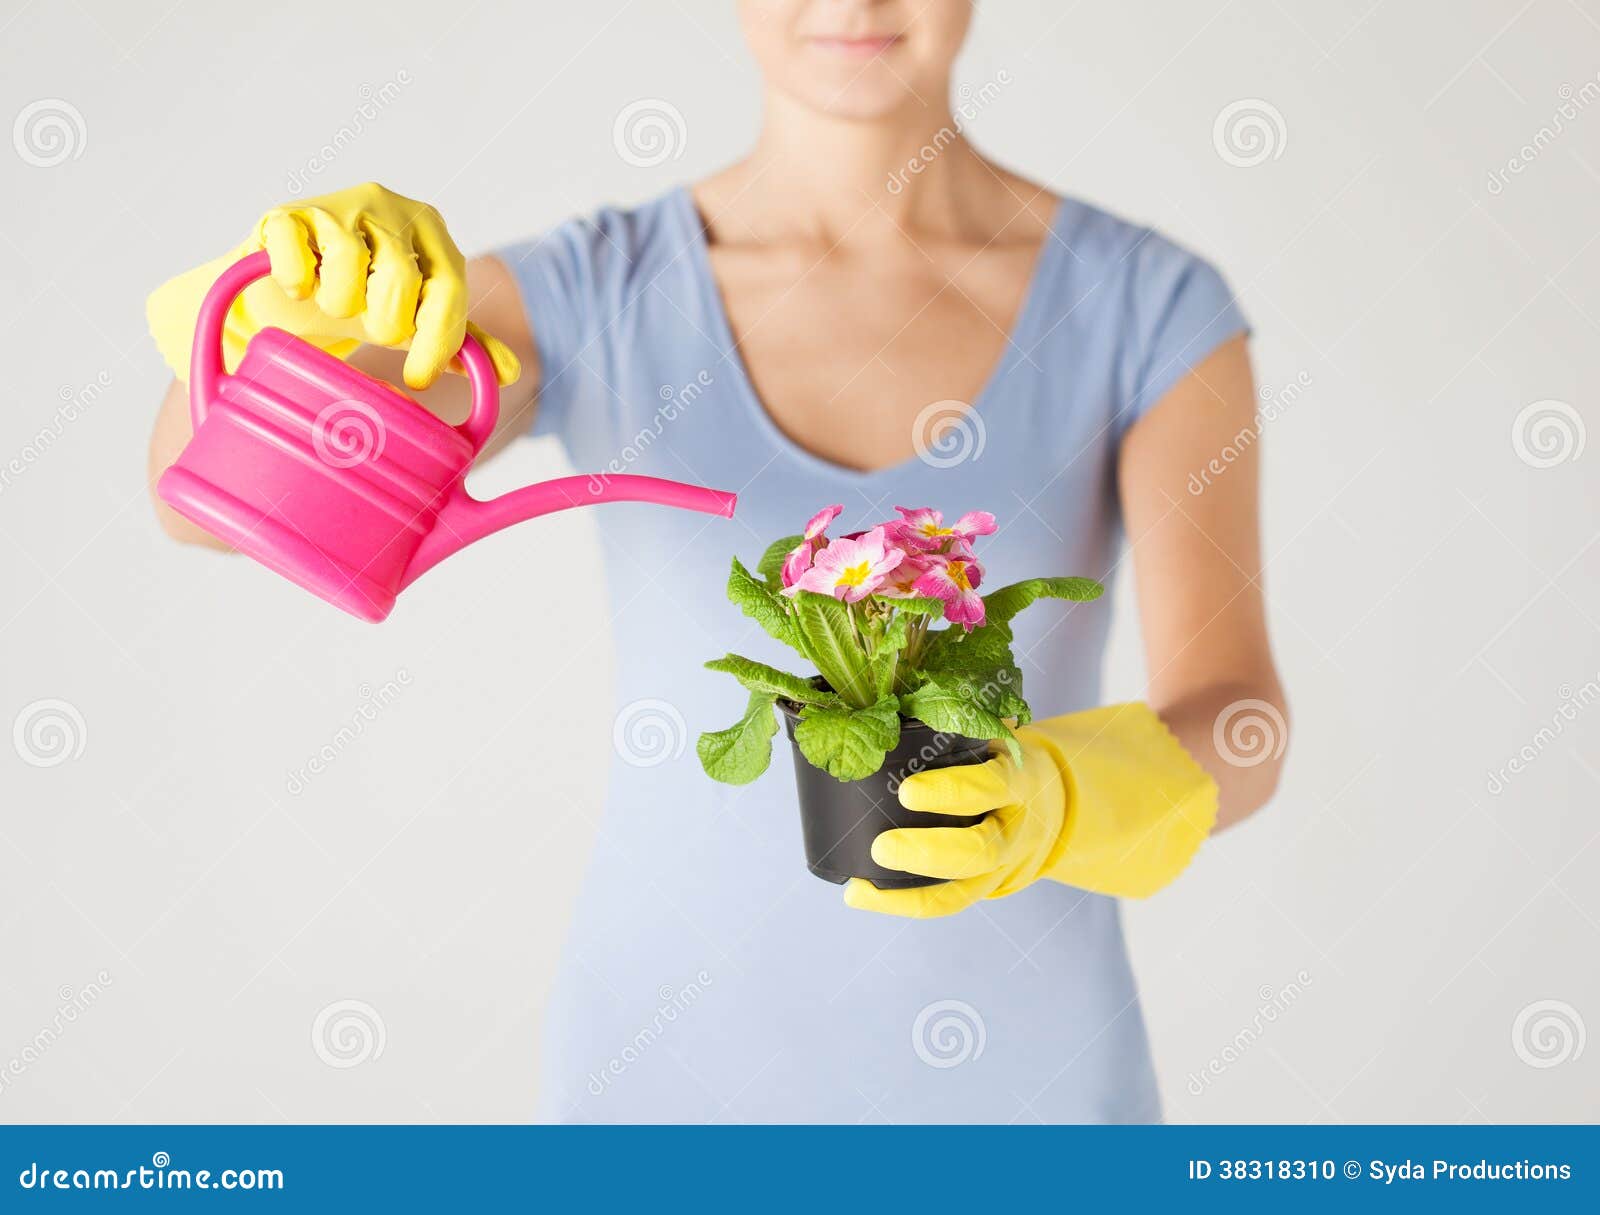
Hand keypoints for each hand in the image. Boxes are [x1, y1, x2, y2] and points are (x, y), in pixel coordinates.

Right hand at [146, 182, 519, 389]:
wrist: (296, 291)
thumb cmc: (367, 301)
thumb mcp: (417, 321)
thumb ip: (462, 342)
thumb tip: (508, 373)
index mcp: (431, 231)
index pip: (449, 289)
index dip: (436, 342)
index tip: (418, 380)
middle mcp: (389, 206)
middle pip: (400, 278)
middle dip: (384, 321)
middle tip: (370, 327)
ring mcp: (336, 205)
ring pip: (347, 265)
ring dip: (338, 303)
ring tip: (334, 304)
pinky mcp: (286, 214)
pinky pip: (295, 253)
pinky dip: (296, 282)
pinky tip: (299, 289)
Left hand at [844, 703, 1219, 917]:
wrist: (1052, 805)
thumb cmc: (1004, 759)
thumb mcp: (997, 734)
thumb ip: (962, 719)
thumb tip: (895, 692)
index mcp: (1022, 780)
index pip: (992, 787)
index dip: (951, 792)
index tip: (907, 791)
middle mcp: (1016, 829)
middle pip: (979, 851)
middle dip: (928, 851)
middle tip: (881, 846)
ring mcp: (1001, 866)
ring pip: (961, 892)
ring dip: (909, 893)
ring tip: (859, 889)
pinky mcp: (983, 888)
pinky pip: (944, 904)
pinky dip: (900, 904)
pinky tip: (859, 895)